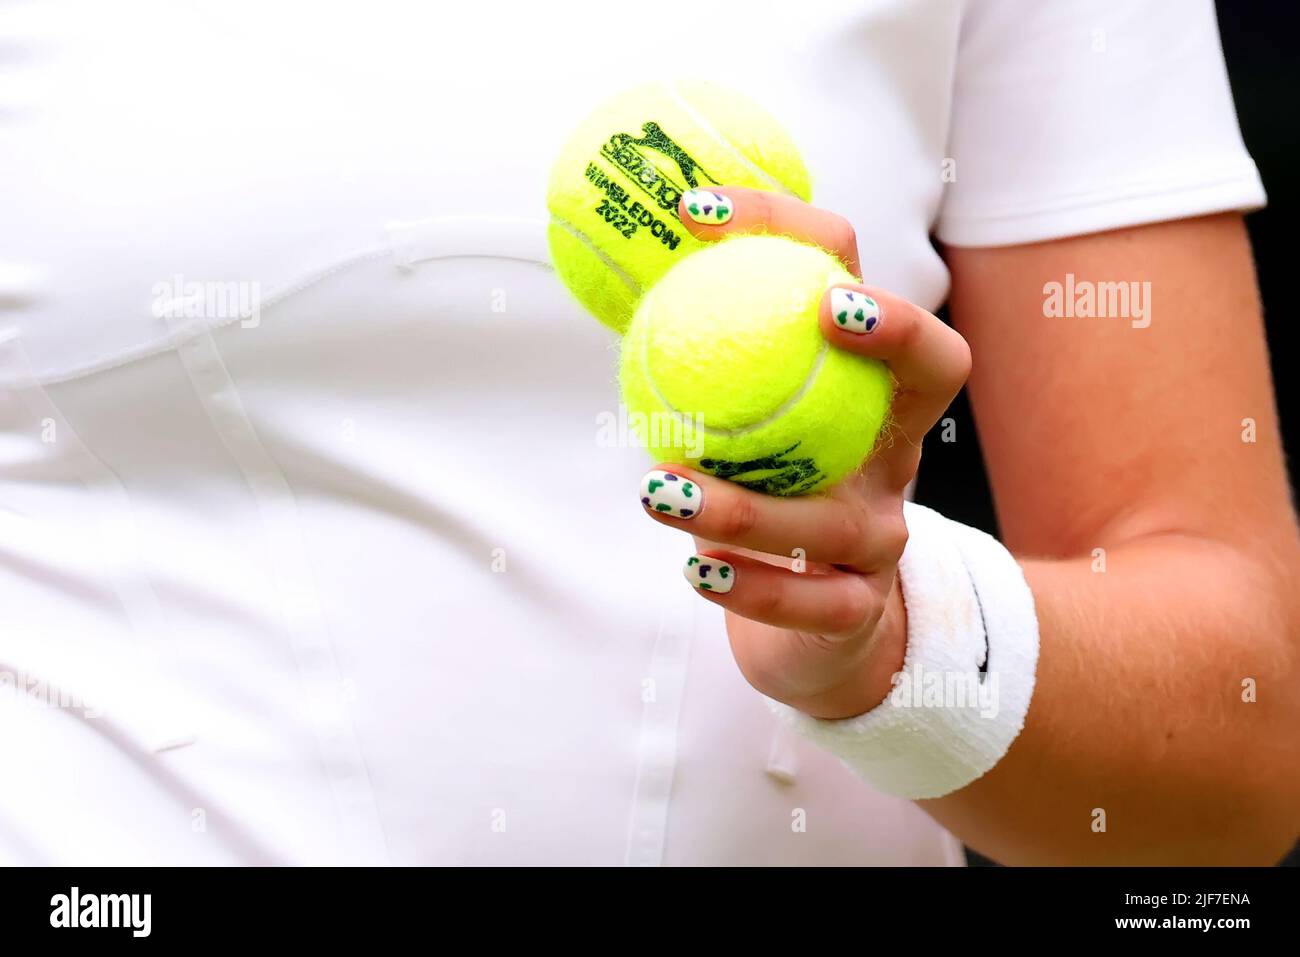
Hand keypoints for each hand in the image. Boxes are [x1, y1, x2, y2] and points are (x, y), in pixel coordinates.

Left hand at [640, 186, 970, 719]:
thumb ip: (699, 359)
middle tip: (820, 311)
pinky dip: (750, 587)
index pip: (856, 281)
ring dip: (741, 502)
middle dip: (895, 329)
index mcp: (866, 393)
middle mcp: (894, 452)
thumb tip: (612, 269)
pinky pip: (810, 600)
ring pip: (834, 511)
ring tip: (658, 490)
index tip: (698, 214)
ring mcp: (884, 534)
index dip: (798, 234)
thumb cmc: (765, 500)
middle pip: (936, 368)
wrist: (815, 628)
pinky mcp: (858, 610)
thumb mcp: (743, 424)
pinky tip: (695, 569)